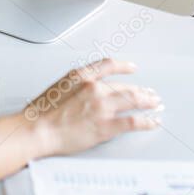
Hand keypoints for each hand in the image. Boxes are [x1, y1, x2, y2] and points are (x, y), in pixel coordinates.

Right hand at [26, 58, 161, 156]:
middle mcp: (94, 88)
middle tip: (150, 94)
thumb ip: (74, 86)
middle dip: (142, 90)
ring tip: (156, 105)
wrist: (37, 129)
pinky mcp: (106, 126)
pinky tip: (153, 122)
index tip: (132, 68)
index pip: (108, 65)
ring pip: (134, 100)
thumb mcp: (57, 88)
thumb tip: (85, 91)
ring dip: (149, 102)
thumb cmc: (41, 113)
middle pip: (126, 86)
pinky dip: (148, 121)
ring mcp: (102, 107)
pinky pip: (134, 122)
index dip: (123, 66)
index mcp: (80, 77)